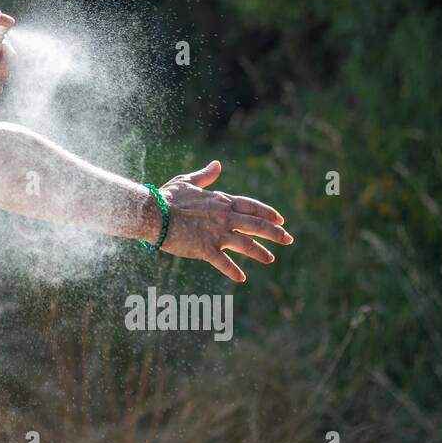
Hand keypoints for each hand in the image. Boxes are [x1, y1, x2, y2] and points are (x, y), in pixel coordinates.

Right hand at [155, 160, 292, 281]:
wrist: (153, 213)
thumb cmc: (167, 197)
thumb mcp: (188, 182)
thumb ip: (205, 175)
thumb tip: (217, 164)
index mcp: (221, 201)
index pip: (251, 207)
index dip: (268, 213)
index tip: (280, 219)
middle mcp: (224, 217)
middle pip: (256, 225)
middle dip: (275, 233)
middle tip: (288, 239)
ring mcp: (216, 234)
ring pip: (246, 244)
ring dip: (260, 252)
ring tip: (270, 259)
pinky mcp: (205, 249)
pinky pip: (224, 262)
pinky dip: (233, 271)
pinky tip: (241, 278)